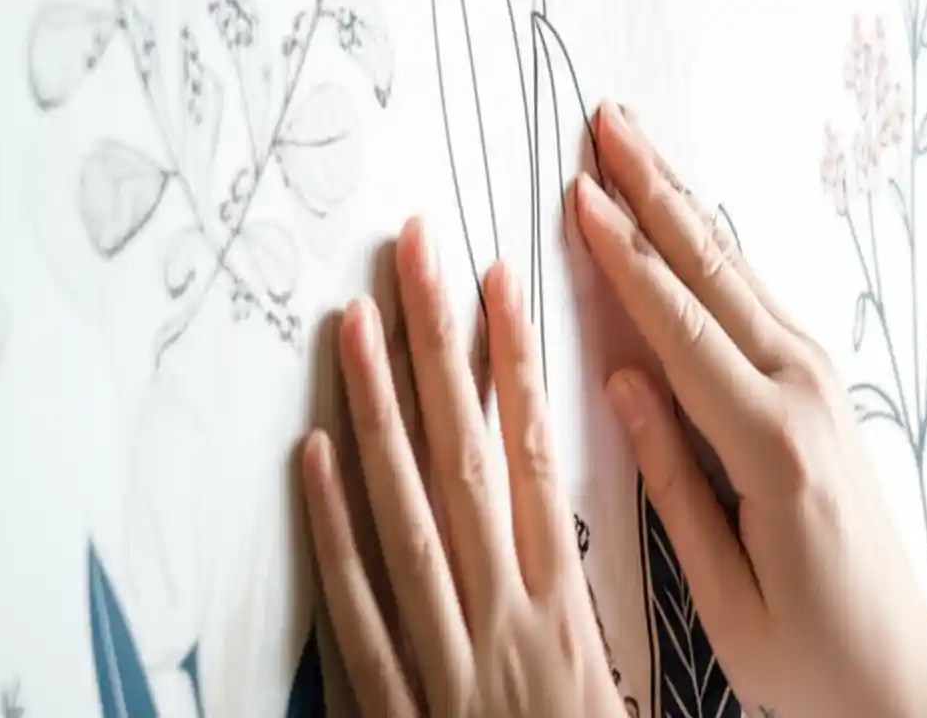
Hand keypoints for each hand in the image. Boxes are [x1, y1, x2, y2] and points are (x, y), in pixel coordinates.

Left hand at [300, 220, 623, 715]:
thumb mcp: (616, 691)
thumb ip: (579, 607)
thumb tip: (554, 517)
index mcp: (567, 611)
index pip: (542, 462)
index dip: (518, 366)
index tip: (500, 282)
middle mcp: (505, 616)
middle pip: (470, 460)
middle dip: (442, 349)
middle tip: (415, 254)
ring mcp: (442, 654)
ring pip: (406, 513)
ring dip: (378, 412)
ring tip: (353, 322)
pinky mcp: (390, 700)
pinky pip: (355, 606)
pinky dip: (330, 528)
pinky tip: (310, 456)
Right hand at [575, 103, 926, 716]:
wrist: (901, 671)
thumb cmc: (806, 652)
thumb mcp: (722, 591)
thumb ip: (673, 476)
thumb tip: (623, 379)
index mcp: (772, 447)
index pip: (680, 329)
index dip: (625, 257)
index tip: (581, 197)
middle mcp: (805, 397)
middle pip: (716, 274)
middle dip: (657, 195)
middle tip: (609, 128)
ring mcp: (823, 388)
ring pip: (743, 276)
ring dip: (687, 209)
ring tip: (641, 153)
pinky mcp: (825, 394)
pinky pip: (763, 303)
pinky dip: (719, 254)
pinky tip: (695, 227)